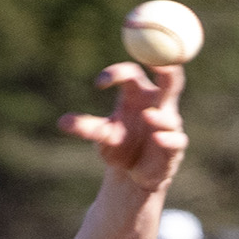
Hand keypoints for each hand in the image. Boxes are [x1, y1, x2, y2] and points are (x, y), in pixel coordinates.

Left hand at [58, 62, 187, 192]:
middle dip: (168, 69)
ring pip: (169, 115)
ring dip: (159, 117)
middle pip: (169, 79)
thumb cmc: (120, 146)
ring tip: (147, 116)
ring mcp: (169, 123)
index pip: (132, 73)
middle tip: (161, 64)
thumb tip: (62, 121)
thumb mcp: (102, 136)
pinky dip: (167, 139)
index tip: (98, 83)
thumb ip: (86, 127)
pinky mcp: (175, 145)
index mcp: (137, 94)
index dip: (117, 73)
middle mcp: (157, 104)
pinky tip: (158, 138)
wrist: (133, 174)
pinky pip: (176, 140)